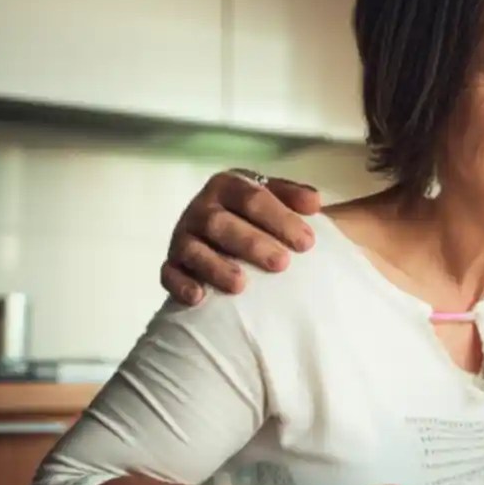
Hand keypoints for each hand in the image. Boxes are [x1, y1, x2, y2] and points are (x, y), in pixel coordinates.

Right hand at [161, 170, 321, 304]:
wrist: (235, 237)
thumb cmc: (264, 219)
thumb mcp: (280, 201)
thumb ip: (296, 198)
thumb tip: (314, 202)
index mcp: (229, 186)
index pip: (252, 198)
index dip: (279, 218)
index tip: (307, 242)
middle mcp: (202, 208)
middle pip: (221, 223)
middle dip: (252, 244)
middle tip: (282, 264)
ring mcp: (183, 236)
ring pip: (193, 249)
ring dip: (216, 267)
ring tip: (241, 285)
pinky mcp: (172, 264)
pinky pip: (169, 273)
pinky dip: (181, 285)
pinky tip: (199, 298)